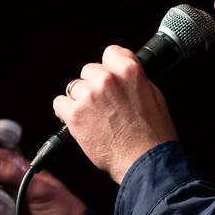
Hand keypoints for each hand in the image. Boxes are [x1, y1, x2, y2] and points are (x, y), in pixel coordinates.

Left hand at [53, 45, 177, 183]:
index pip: (110, 52)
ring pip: (74, 88)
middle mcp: (107, 79)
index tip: (109, 77)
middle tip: (104, 106)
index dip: (110, 67)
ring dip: (81, 100)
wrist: (143, 162)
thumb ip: (135, 80)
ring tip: (94, 118)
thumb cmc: (153, 135)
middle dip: (94, 86)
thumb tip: (123, 74)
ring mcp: (89, 95)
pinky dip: (66, 113)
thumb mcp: (154, 96)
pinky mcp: (74, 114)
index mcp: (129, 71)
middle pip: (89, 71)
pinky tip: (80, 123)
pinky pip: (59, 103)